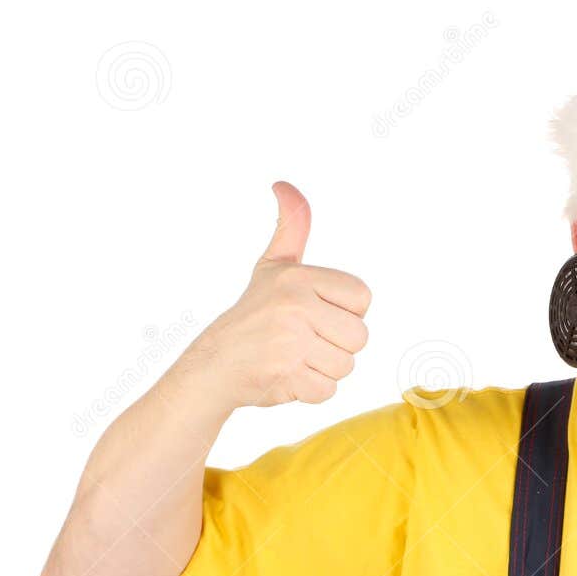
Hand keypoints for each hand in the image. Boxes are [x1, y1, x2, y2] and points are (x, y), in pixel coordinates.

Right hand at [182, 181, 371, 409]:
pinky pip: (328, 390)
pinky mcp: (285, 376)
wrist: (213, 366)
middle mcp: (295, 306)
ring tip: (294, 357)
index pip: (363, 298)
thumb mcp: (273, 265)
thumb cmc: (253, 315)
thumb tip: (283, 185)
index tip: (316, 313)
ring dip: (323, 368)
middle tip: (304, 340)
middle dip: (336, 344)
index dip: (345, 311)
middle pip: (360, 336)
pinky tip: (286, 376)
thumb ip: (292, 225)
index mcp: (298, 278)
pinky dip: (310, 390)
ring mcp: (290, 343)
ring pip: (346, 365)